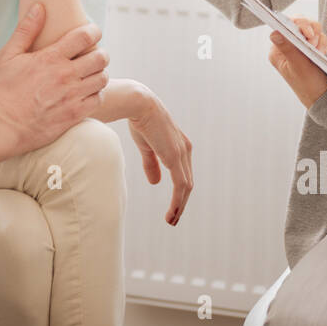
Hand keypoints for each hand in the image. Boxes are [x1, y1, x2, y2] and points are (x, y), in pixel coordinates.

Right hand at [0, 3, 110, 155]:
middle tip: (92, 54)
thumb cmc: (0, 91)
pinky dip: (95, 94)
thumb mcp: (7, 56)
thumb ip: (26, 30)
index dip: (94, 30)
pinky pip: (98, 100)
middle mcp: (66, 77)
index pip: (85, 37)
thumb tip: (39, 7)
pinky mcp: (74, 116)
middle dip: (100, 52)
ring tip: (89, 74)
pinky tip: (85, 92)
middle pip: (101, 58)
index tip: (92, 32)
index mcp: (51, 58)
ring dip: (99, 73)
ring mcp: (72, 97)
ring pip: (102, 79)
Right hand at [116, 81, 192, 225]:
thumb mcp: (146, 147)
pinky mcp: (175, 158)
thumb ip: (152, 164)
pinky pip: (181, 186)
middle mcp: (185, 151)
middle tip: (172, 219)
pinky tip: (172, 213)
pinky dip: (177, 202)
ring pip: (186, 188)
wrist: (139, 105)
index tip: (172, 207)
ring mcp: (182, 154)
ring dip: (180, 206)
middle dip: (181, 203)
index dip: (179, 192)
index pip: (183, 175)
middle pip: (187, 183)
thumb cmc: (140, 121)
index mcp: (180, 147)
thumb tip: (156, 182)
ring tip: (171, 220)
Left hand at [268, 15, 326, 108]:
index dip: (298, 24)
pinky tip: (322, 53)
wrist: (323, 96)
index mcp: (277, 51)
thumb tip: (274, 32)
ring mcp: (299, 46)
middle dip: (310, 31)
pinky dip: (322, 42)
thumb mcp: (298, 66)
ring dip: (318, 38)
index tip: (308, 33)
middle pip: (298, 23)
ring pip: (310, 28)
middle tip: (314, 44)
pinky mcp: (310, 47)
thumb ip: (288, 48)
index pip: (284, 26)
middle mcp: (286, 46)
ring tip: (319, 52)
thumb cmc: (309, 85)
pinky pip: (318, 35)